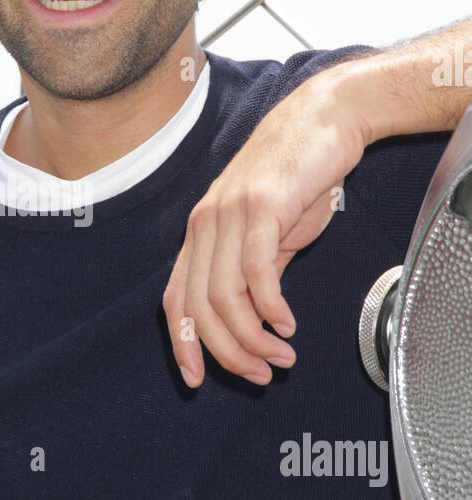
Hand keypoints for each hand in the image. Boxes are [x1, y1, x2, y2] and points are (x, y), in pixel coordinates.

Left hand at [163, 69, 370, 388]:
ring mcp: (229, 214)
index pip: (175, 299)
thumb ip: (256, 269)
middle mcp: (204, 224)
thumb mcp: (271, 230)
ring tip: (280, 357)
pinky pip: (255, 271)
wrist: (323, 120)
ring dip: (252, 338)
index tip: (196, 380)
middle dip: (227, 353)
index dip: (181, 343)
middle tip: (260, 376)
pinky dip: (269, 308)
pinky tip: (287, 324)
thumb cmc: (299, 174)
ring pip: (224, 296)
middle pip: (198, 308)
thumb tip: (256, 313)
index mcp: (200, 232)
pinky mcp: (260, 207)